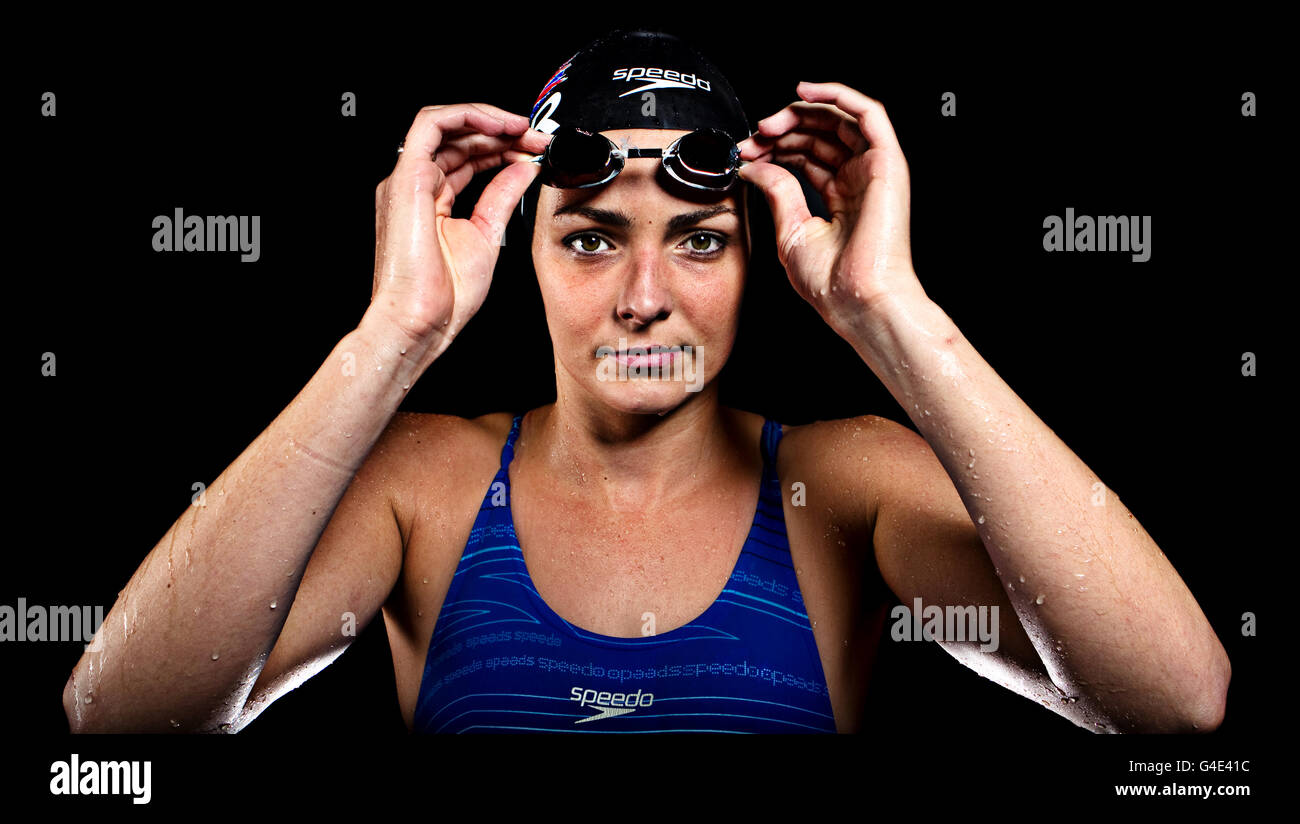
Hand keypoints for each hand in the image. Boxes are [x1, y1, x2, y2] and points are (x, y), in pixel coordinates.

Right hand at [368, 103, 550, 362]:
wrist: (421, 322)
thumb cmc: (444, 297)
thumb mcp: (487, 236)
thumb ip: (502, 196)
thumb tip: (524, 168)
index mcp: (431, 198)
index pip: (467, 156)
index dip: (503, 147)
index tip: (537, 152)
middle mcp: (416, 184)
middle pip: (459, 138)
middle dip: (504, 133)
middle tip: (540, 140)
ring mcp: (408, 179)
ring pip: (446, 124)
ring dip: (490, 121)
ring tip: (525, 130)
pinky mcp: (407, 177)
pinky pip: (432, 124)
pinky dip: (468, 115)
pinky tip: (502, 126)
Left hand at [738, 82, 921, 337]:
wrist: (858, 301)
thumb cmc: (833, 284)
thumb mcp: (790, 230)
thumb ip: (777, 191)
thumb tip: (754, 164)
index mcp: (841, 197)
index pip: (808, 155)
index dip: (774, 147)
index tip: (745, 152)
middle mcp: (858, 179)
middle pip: (821, 134)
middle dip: (782, 129)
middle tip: (753, 137)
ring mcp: (874, 169)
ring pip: (839, 119)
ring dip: (801, 112)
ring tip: (769, 124)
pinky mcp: (887, 162)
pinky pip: (868, 113)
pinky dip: (837, 95)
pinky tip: (804, 93)